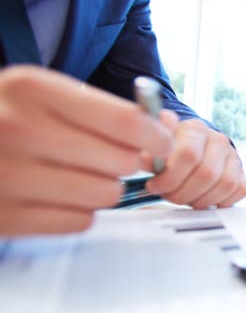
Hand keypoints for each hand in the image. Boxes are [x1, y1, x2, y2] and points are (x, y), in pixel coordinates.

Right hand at [0, 65, 172, 234]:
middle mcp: (19, 129)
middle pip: (121, 162)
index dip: (156, 137)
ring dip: (104, 189)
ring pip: (104, 195)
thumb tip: (158, 128)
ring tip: (81, 176)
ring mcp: (9, 175)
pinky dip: (78, 213)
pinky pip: (79, 222)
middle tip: (111, 159)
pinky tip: (58, 196)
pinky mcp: (6, 215)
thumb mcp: (38, 92)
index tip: (162, 143)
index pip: (127, 122)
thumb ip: (97, 107)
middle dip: (127, 163)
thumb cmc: (1, 116)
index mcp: (33, 90)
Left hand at [145, 118, 245, 208]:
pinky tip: (202, 198)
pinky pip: (239, 190)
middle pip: (206, 174)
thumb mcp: (154, 149)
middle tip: (168, 196)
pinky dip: (220, 200)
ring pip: (225, 184)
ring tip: (185, 198)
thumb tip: (145, 158)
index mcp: (195, 129)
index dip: (170, 177)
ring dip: (201, 199)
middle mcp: (218, 140)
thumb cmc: (170, 152)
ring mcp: (233, 156)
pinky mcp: (242, 172)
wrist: (193, 149)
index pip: (188, 154)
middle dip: (183, 193)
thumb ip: (148, 153)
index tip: (155, 186)